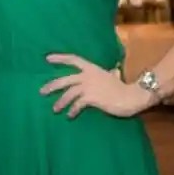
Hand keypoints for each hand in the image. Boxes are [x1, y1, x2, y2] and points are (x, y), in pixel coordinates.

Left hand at [40, 54, 157, 117]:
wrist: (131, 96)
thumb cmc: (123, 88)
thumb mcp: (113, 76)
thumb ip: (110, 73)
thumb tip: (113, 71)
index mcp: (92, 68)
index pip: (73, 59)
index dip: (60, 58)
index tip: (47, 58)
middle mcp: (88, 75)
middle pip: (65, 79)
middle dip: (52, 85)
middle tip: (41, 92)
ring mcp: (89, 86)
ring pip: (69, 93)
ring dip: (60, 102)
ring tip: (55, 109)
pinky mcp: (91, 98)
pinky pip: (77, 104)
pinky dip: (72, 110)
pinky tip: (69, 116)